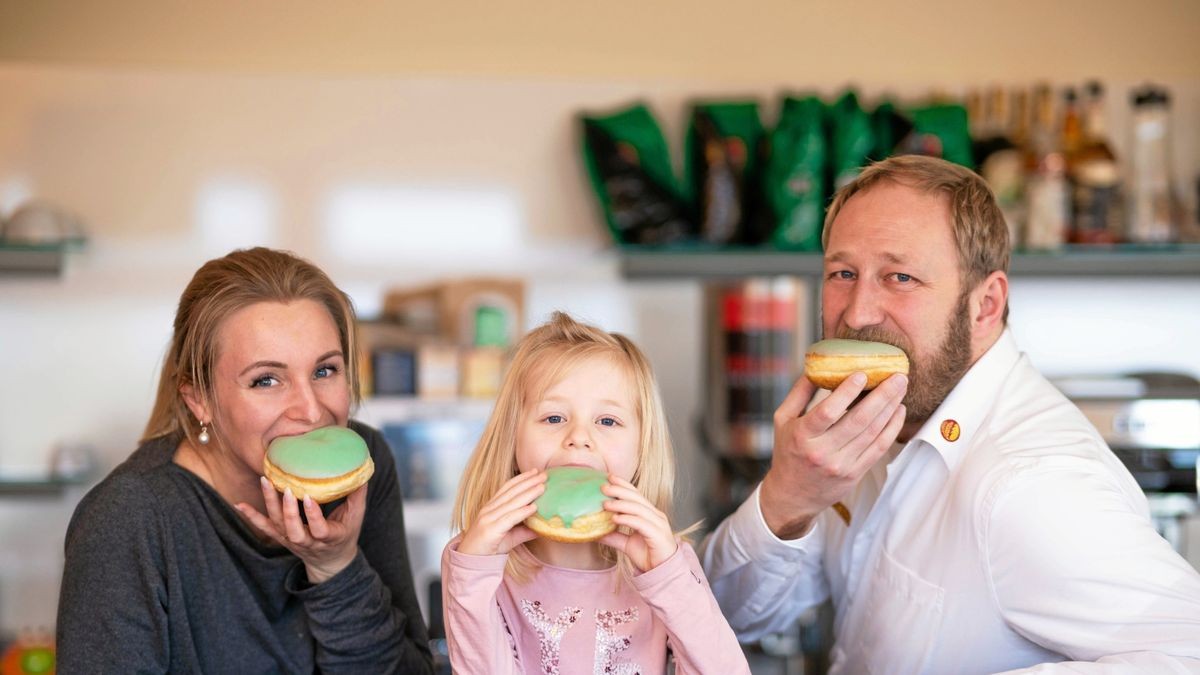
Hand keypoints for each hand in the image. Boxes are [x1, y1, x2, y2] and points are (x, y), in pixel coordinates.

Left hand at [236, 477, 366, 583]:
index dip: (313, 515)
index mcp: (329, 538)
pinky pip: (264, 528)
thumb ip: (357, 495)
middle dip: (288, 511)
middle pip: (294, 531)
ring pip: (278, 525)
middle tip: (285, 488)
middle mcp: (308, 542)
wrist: (330, 562)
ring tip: (265, 481)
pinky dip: (251, 516)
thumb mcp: (356, 518)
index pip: (319, 529)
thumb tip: (362, 469)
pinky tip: (239, 504)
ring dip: (270, 504)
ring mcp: (291, 540)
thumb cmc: (345, 534)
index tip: (309, 496)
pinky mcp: (281, 537)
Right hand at [457, 468, 544, 555]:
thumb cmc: (489, 547)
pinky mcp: (490, 530)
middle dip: (528, 482)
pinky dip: (522, 512)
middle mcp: (489, 510)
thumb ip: (524, 531)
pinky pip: (509, 518)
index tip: (535, 472)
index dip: (521, 479)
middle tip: (543, 474)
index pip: (507, 488)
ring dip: (528, 493)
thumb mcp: (510, 537)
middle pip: (511, 492)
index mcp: (491, 507)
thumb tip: (542, 528)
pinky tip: (533, 507)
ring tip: (542, 487)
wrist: (470, 561)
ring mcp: (488, 518)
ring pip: (512, 502)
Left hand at [599, 474, 677, 572]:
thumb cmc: (649, 557)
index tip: (609, 477)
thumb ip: (614, 537)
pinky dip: (627, 519)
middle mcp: (656, 516)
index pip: (636, 495)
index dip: (623, 485)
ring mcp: (658, 524)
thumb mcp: (627, 545)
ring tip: (605, 504)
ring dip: (621, 504)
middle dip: (620, 490)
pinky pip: (641, 523)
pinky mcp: (658, 534)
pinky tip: (615, 518)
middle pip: (637, 498)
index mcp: (650, 514)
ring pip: (638, 509)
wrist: (664, 574)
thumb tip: (596, 533)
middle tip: (604, 486)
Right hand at [760, 371, 906, 538]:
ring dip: (891, 408)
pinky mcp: (855, 474)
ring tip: (901, 388)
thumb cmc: (787, 452)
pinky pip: (879, 449)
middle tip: (898, 376)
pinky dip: (892, 428)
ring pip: (873, 433)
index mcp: (802, 435)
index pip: (828, 411)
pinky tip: (898, 411)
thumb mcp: (782, 420)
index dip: (847, 392)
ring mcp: (841, 465)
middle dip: (882, 396)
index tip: (862, 373)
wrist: (792, 496)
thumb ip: (799, 393)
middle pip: (858, 421)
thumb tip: (817, 366)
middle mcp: (822, 452)